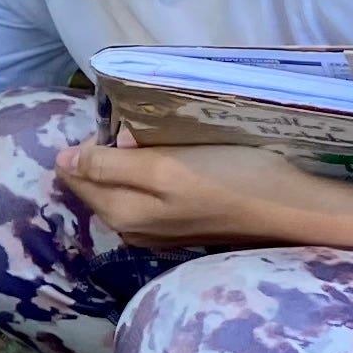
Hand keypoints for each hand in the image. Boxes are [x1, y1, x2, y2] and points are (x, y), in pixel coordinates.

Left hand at [51, 139, 345, 252]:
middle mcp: (131, 229)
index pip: (76, 174)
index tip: (120, 121)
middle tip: (143, 126)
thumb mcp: (165, 167)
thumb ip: (111, 165)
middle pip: (98, 181)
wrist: (289, 208)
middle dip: (107, 150)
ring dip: (131, 158)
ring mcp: (157, 231)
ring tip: (161, 137)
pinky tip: (176, 157)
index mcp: (120, 214)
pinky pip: (148, 192)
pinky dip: (152, 171)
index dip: (89, 141)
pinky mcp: (181, 224)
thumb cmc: (230, 179)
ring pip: (123, 185)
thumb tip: (62, 161)